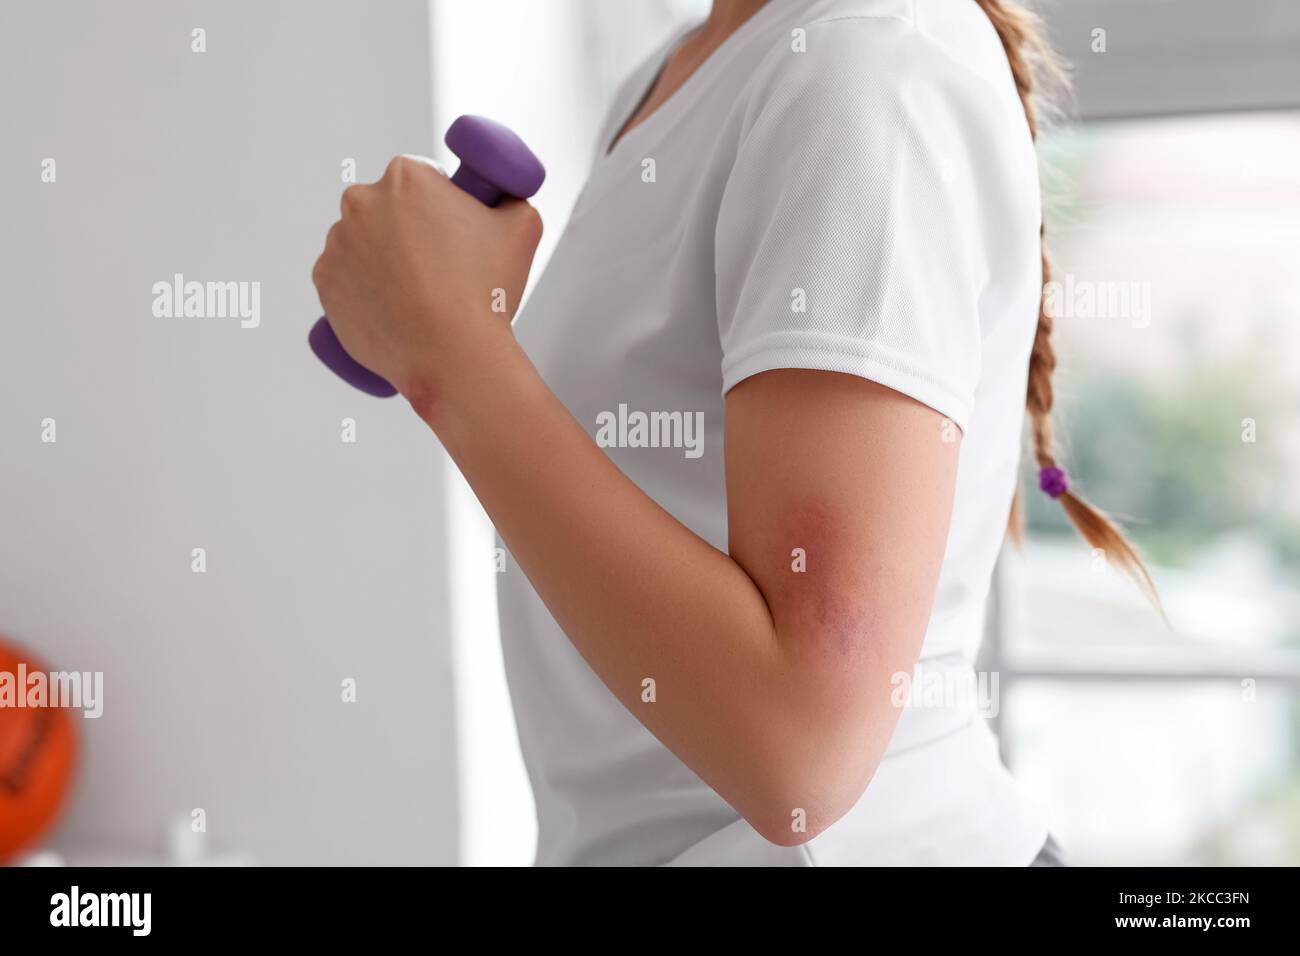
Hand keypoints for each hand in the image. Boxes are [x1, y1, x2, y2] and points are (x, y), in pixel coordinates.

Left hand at [311, 155, 542, 409]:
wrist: (451, 355)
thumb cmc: (486, 293)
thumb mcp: (522, 226)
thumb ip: (511, 196)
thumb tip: (502, 196)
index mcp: (406, 176)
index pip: (422, 179)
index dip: (443, 206)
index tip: (454, 235)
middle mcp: (361, 201)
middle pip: (387, 208)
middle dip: (408, 230)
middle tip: (439, 268)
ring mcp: (337, 243)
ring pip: (362, 243)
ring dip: (383, 259)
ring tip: (418, 295)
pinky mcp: (325, 283)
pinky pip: (344, 278)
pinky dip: (363, 289)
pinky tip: (395, 309)